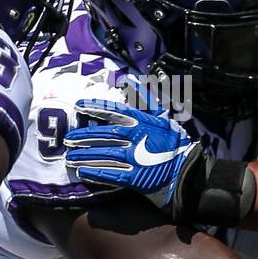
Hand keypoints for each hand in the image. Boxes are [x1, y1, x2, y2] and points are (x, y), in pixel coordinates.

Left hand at [64, 99, 201, 212]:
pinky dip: (94, 173)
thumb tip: (129, 80)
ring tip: (70, 157)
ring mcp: (133, 158)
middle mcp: (135, 138)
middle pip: (102, 135)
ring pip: (102, 154)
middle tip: (68, 139)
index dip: (95, 107)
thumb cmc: (176, 144)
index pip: (114, 111)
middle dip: (83, 136)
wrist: (188, 171)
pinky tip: (83, 172)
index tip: (79, 106)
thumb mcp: (163, 118)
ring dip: (84, 156)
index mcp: (142, 123)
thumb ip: (145, 100)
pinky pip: (109, 174)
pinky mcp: (134, 177)